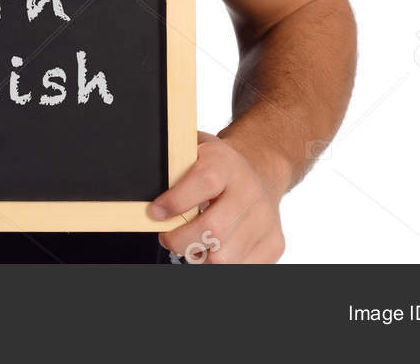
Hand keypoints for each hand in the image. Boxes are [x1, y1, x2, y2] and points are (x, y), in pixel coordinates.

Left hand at [149, 130, 285, 262]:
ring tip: (193, 242)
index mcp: (226, 162)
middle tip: (168, 237)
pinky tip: (213, 248)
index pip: (205, 181)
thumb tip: (145, 191)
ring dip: (200, 255)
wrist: (259, 172)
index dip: (176, 201)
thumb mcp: (194, 153)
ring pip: (224, 256)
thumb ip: (172, 168)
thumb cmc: (217, 167)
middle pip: (214, 229)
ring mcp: (265, 219)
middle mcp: (250, 190)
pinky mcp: (274, 243)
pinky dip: (218, 263)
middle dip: (181, 240)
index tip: (155, 213)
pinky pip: (241, 267)